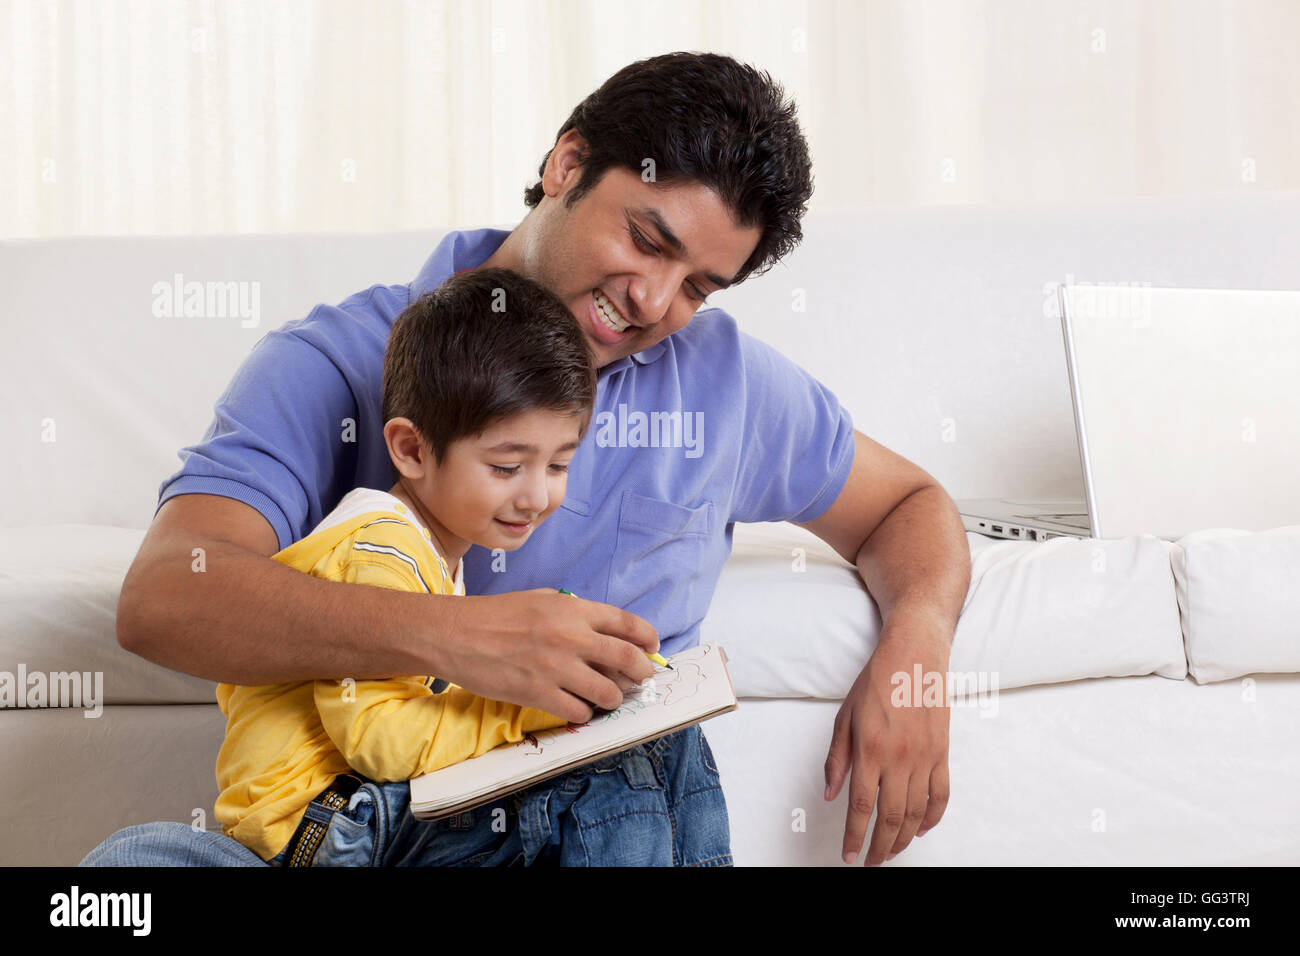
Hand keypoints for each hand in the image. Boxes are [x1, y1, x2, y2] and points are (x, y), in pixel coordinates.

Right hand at [437, 588, 657, 722]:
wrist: (455, 634)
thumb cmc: (495, 615)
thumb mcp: (540, 600)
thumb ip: (573, 612)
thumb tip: (601, 631)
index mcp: (573, 610)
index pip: (626, 624)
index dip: (647, 638)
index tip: (652, 647)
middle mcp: (571, 637)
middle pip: (628, 659)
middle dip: (642, 672)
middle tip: (642, 679)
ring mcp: (557, 667)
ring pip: (608, 692)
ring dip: (615, 698)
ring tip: (609, 698)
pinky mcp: (539, 694)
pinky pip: (579, 711)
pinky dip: (585, 712)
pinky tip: (579, 708)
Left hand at [823, 604, 952, 864]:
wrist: (914, 655)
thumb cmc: (876, 682)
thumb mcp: (844, 717)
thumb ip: (837, 758)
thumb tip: (830, 794)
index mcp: (870, 748)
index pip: (861, 806)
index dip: (854, 836)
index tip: (848, 855)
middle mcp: (899, 757)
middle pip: (891, 817)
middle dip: (879, 846)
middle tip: (869, 861)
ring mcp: (925, 757)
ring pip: (917, 812)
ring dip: (904, 838)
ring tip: (891, 851)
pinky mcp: (942, 753)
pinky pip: (941, 795)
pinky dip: (932, 818)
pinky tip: (920, 829)